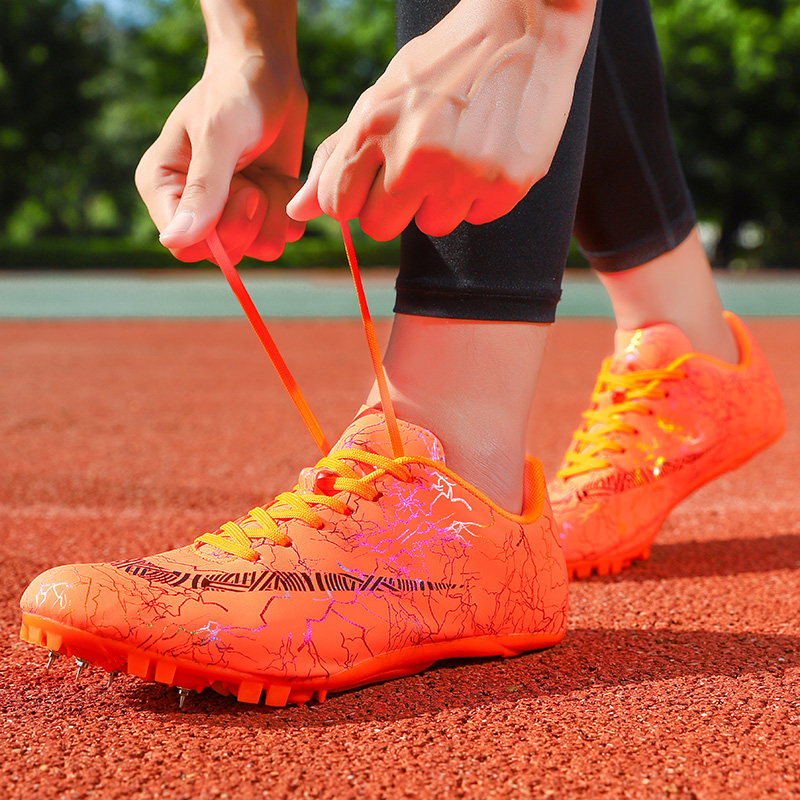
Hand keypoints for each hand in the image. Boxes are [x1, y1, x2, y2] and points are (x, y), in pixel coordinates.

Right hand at [136, 53, 307, 263]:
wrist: (271, 75)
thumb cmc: (237, 93)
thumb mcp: (220, 135)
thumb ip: (204, 189)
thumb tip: (174, 241)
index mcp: (163, 188)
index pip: (184, 246)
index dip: (220, 234)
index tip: (245, 194)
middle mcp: (192, 207)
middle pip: (223, 253)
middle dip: (251, 221)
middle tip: (258, 182)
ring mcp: (229, 212)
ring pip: (257, 249)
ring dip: (274, 213)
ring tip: (270, 177)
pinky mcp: (261, 212)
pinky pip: (281, 236)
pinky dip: (290, 210)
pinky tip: (283, 181)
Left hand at [287, 0, 595, 239]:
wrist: (522, 26)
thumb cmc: (441, 66)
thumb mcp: (379, 99)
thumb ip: (336, 156)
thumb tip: (296, 211)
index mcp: (374, 127)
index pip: (337, 205)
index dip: (354, 195)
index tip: (374, 176)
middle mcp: (414, 155)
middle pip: (379, 226)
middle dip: (393, 204)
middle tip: (419, 164)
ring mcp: (462, 172)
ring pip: (431, 225)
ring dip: (440, 200)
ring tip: (458, 152)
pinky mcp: (505, 184)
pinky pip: (476, 217)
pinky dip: (480, 194)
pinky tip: (487, 153)